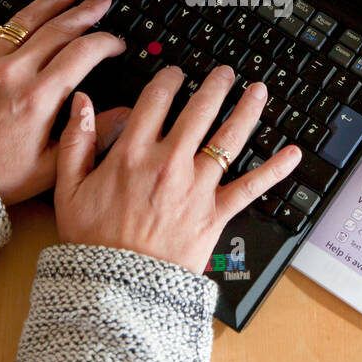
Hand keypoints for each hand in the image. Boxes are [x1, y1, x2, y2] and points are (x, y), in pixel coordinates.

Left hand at [0, 0, 131, 205]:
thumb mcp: (50, 165)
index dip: (105, 42)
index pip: (82, 54)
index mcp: (39, 97)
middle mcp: (15, 73)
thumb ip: (89, 135)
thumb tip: (123, 116)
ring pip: (25, 21)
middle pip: (58, 30)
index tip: (117, 43)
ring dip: (52, 0)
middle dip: (86, 11)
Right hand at [54, 63, 302, 273]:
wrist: (118, 288)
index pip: (155, 101)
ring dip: (246, 110)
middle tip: (225, 73)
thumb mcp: (68, 189)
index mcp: (132, 154)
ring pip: (228, 138)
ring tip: (258, 91)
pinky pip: (251, 186)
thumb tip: (80, 103)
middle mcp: (168, 163)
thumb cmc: (94, 242)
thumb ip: (75, 142)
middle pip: (198, 111)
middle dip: (214, 86)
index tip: (175, 73)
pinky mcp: (216, 213)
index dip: (168, 80)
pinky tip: (293, 154)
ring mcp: (196, 187)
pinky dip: (275, 169)